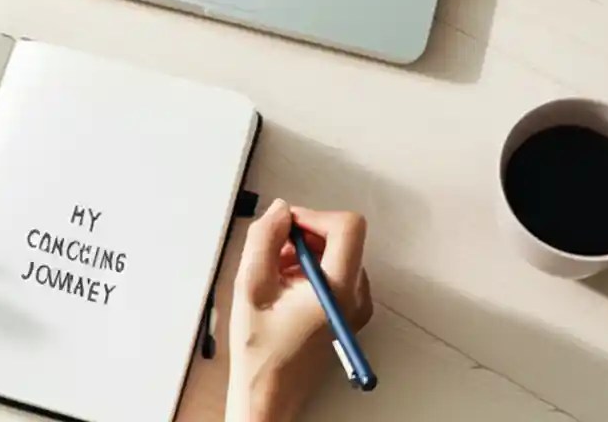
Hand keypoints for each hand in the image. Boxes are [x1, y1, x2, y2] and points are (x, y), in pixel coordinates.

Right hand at [227, 200, 372, 421]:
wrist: (268, 395)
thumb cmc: (261, 353)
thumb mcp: (251, 286)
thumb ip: (264, 239)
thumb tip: (280, 210)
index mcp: (338, 289)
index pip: (347, 226)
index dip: (313, 217)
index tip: (287, 226)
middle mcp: (356, 297)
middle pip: (342, 239)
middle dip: (304, 237)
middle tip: (272, 255)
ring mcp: (355, 307)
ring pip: (337, 255)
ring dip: (303, 255)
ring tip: (274, 277)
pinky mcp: (347, 314)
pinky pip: (334, 275)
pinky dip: (308, 272)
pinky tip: (283, 291)